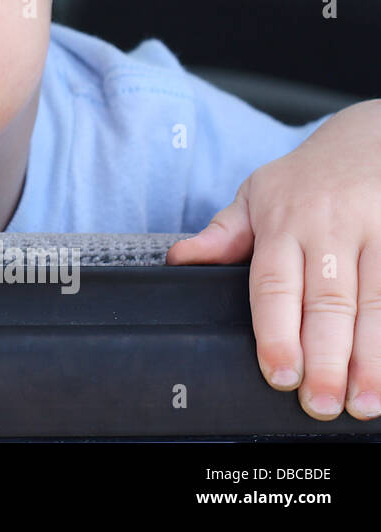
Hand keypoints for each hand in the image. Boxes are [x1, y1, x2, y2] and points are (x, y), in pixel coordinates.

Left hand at [168, 100, 380, 421]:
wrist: (369, 138)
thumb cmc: (305, 179)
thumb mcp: (256, 194)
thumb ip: (222, 235)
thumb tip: (179, 260)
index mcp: (284, 223)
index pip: (275, 285)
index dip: (277, 332)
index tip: (279, 374)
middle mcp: (330, 229)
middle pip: (328, 302)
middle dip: (326, 358)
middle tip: (321, 403)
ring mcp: (376, 234)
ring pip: (376, 302)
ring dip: (371, 358)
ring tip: (363, 402)